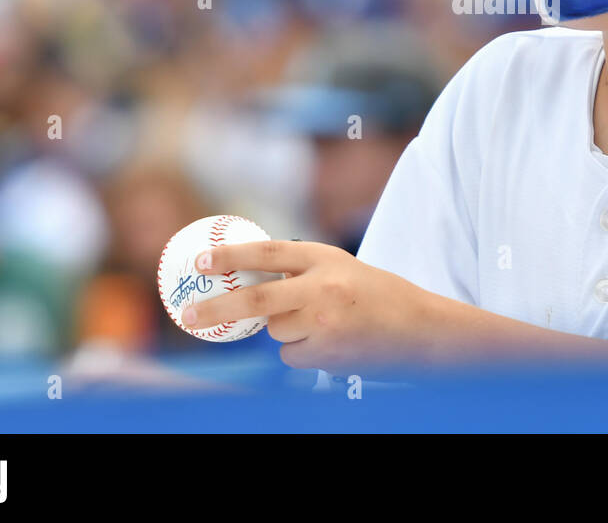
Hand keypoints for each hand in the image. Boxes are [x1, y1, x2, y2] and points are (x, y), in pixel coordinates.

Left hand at [183, 240, 433, 372]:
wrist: (420, 329)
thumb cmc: (376, 295)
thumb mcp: (340, 267)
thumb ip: (300, 270)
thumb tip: (247, 275)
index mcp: (325, 257)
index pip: (269, 253)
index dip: (231, 256)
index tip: (201, 261)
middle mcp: (322, 287)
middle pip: (257, 299)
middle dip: (217, 309)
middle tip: (187, 317)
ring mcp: (324, 322)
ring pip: (275, 330)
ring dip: (285, 329)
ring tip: (324, 323)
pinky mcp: (327, 353)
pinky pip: (291, 353)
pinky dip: (302, 351)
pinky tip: (331, 343)